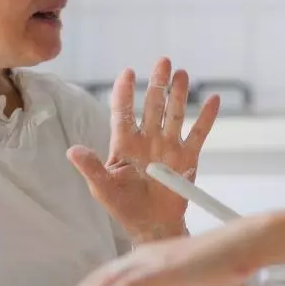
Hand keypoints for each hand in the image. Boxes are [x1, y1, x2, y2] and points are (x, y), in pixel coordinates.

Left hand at [68, 57, 219, 241]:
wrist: (152, 224)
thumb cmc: (124, 206)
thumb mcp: (102, 188)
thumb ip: (90, 168)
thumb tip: (71, 150)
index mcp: (124, 144)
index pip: (123, 112)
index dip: (124, 92)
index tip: (127, 72)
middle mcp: (148, 139)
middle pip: (152, 105)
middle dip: (157, 83)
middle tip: (163, 61)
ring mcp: (169, 146)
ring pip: (174, 114)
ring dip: (178, 94)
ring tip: (182, 74)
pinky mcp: (188, 158)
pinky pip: (198, 134)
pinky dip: (206, 117)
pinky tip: (213, 100)